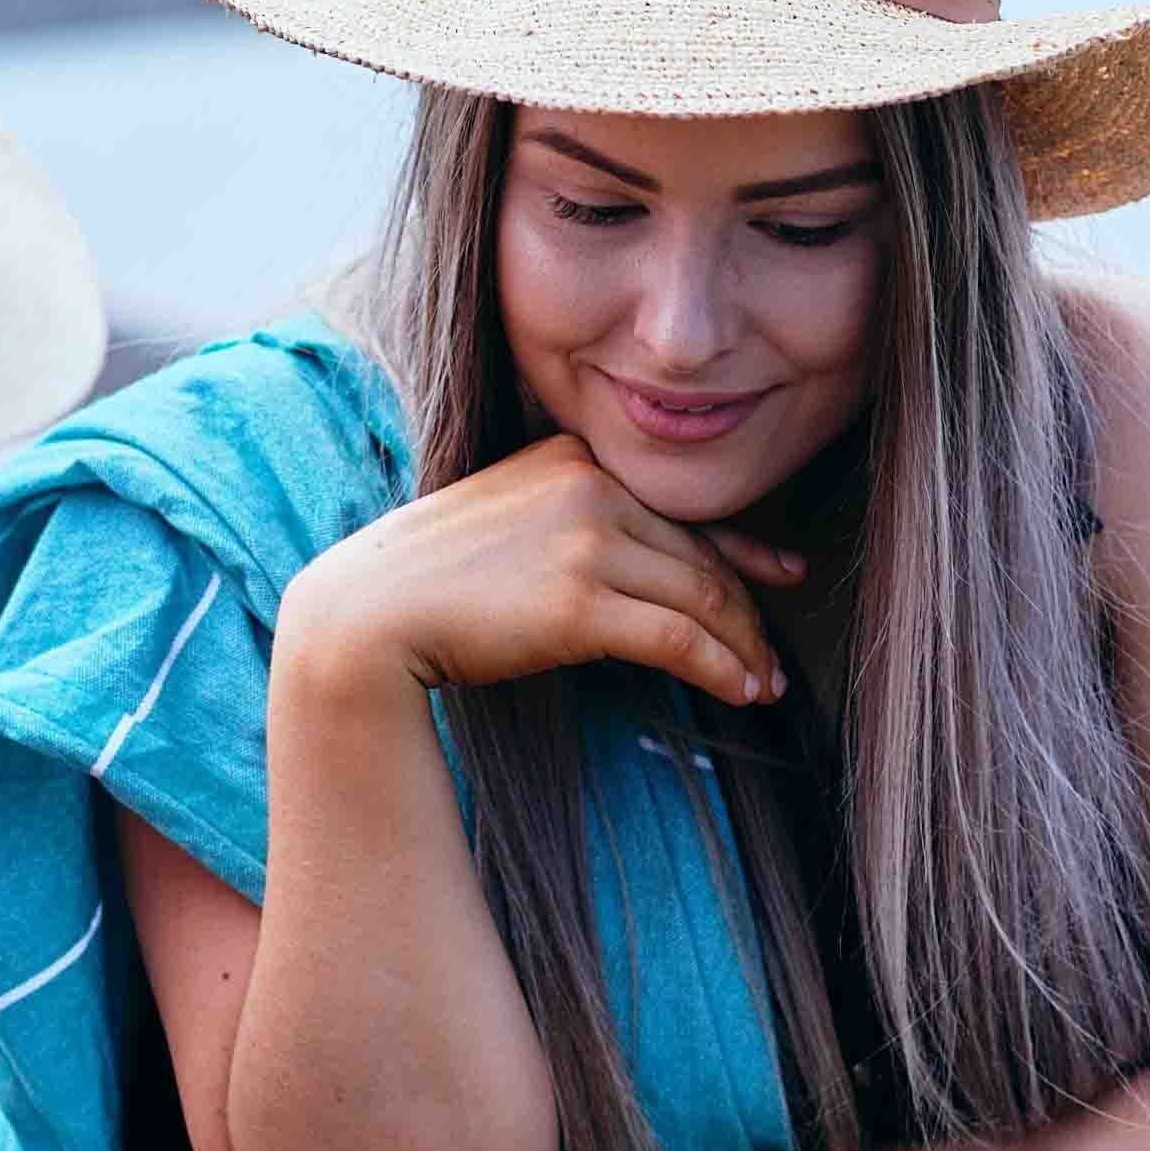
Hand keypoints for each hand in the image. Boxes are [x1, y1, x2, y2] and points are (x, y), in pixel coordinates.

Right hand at [276, 435, 801, 718]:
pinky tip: (739, 693)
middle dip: (747, 613)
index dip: (744, 547)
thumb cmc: (426, 581)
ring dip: (743, 648)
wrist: (366, 614)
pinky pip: (678, 637)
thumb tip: (632, 568)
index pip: (680, 508)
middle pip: (699, 556)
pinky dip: (719, 667)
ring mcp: (587, 540)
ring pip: (700, 597)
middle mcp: (590, 486)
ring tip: (763, 685)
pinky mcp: (581, 601)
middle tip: (774, 659)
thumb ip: (567, 524)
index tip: (783, 573)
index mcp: (573, 457)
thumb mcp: (505, 521)